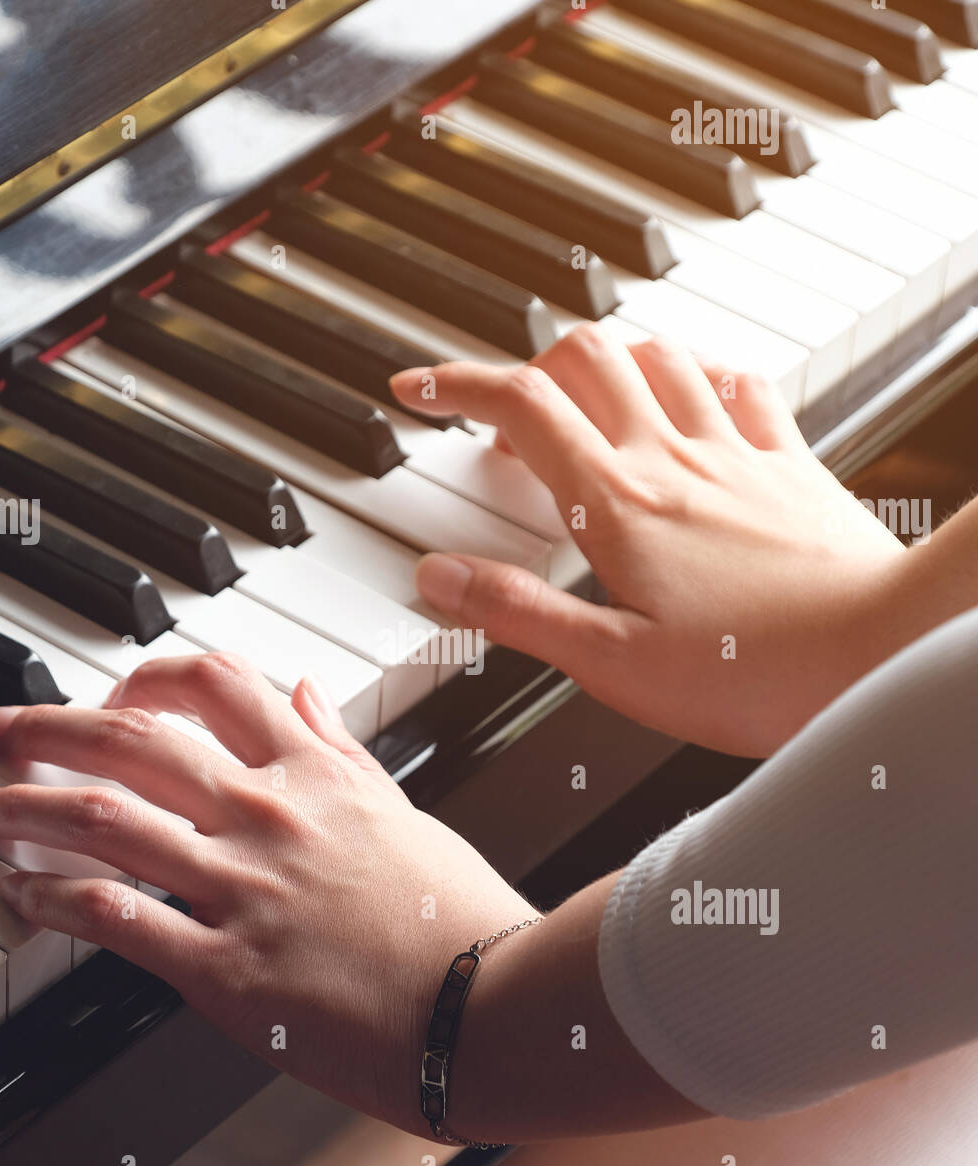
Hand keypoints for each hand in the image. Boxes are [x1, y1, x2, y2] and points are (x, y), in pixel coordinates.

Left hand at [0, 655, 533, 1135]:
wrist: (489, 1007)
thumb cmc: (459, 917)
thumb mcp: (405, 813)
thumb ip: (343, 751)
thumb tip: (303, 693)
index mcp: (316, 774)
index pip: (215, 685)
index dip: (147, 677)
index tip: (117, 694)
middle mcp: (269, 815)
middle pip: (133, 739)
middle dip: (49, 727)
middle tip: (4, 732)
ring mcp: (243, 887)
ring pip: (105, 819)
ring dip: (26, 807)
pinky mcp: (226, 968)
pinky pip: (118, 920)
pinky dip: (56, 902)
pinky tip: (26, 898)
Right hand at [392, 331, 912, 756]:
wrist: (883, 650)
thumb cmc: (757, 671)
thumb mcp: (613, 663)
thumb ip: (520, 613)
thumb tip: (438, 579)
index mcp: (619, 504)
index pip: (522, 406)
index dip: (457, 385)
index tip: (419, 389)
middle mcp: (673, 458)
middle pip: (585, 359)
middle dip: (528, 368)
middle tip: (503, 416)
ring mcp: (737, 452)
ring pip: (658, 357)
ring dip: (607, 361)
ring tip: (582, 397)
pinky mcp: (791, 464)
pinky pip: (740, 385)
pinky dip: (697, 374)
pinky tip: (690, 393)